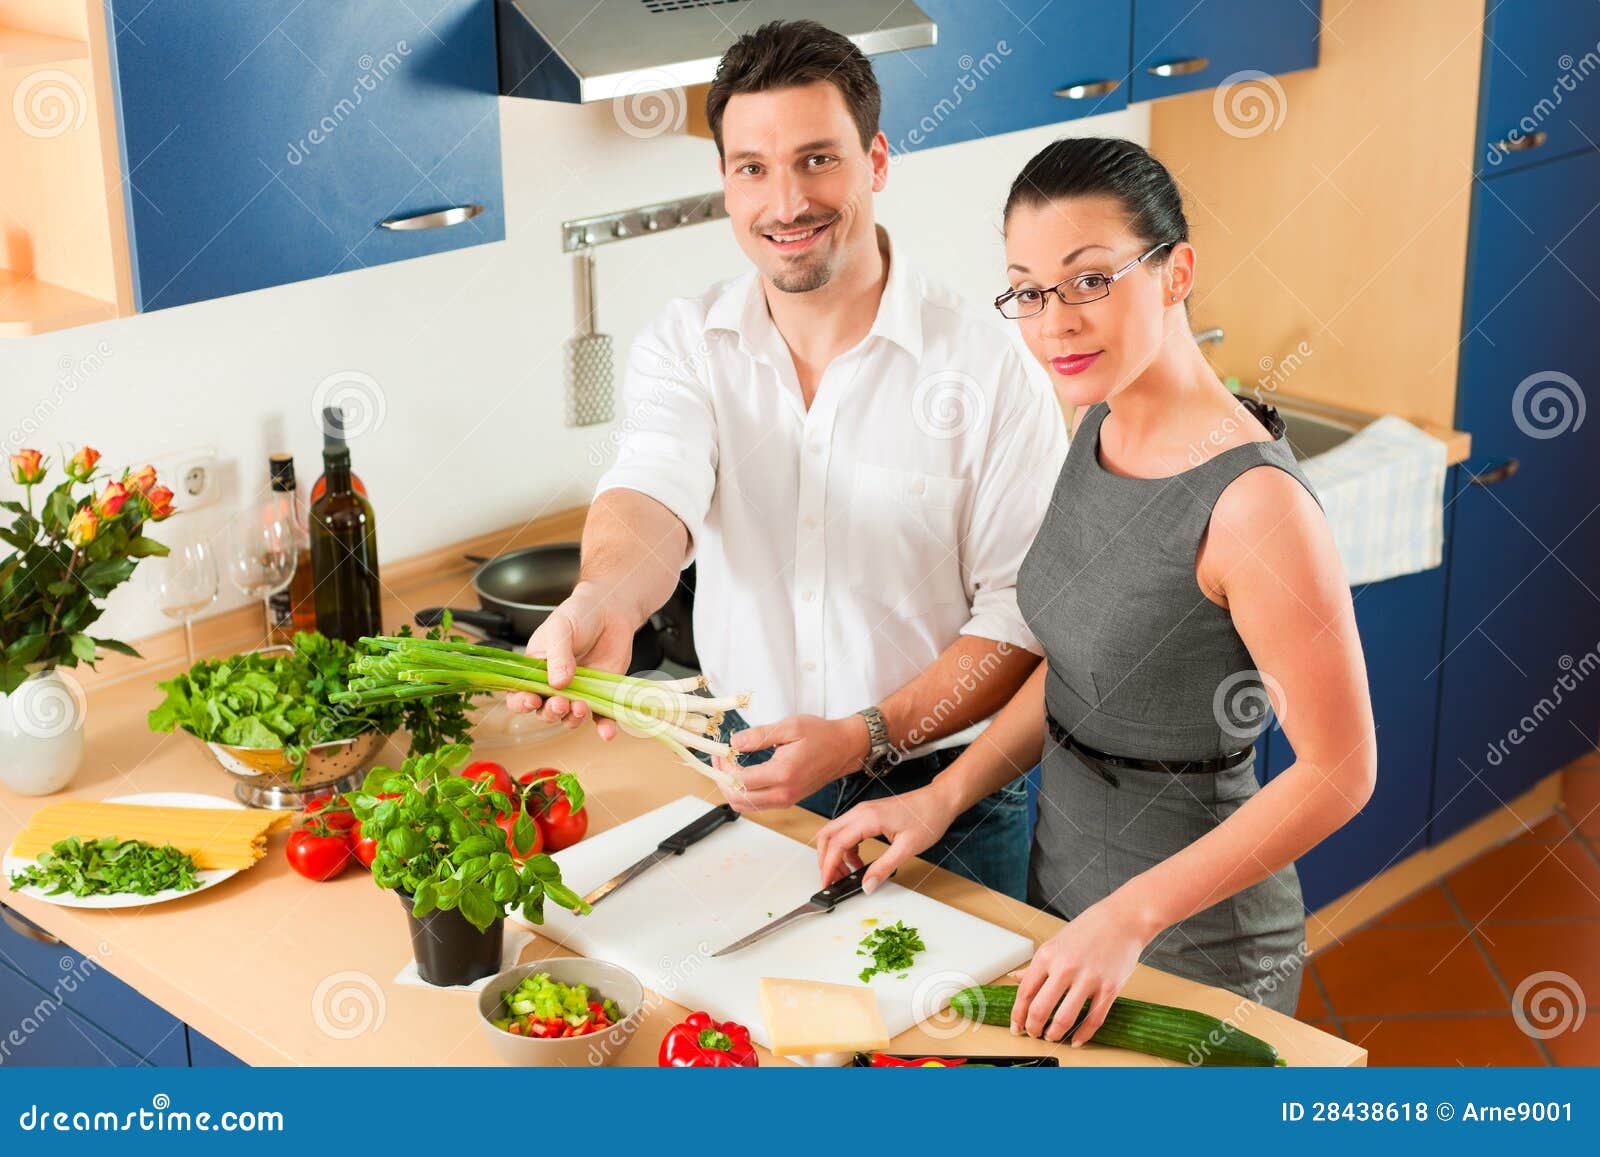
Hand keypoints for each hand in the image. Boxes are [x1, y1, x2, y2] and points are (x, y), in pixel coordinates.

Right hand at [504, 581, 636, 738]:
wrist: (610, 611)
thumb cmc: (578, 616)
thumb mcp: (560, 629)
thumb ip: (557, 655)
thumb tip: (558, 683)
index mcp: (534, 671)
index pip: (519, 694)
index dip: (521, 702)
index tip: (531, 699)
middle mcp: (553, 687)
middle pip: (544, 711)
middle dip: (550, 712)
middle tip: (560, 703)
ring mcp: (577, 693)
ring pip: (569, 718)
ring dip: (573, 719)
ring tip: (581, 707)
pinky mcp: (600, 696)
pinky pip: (600, 717)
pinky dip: (604, 727)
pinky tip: (607, 732)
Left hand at [711, 714, 868, 812]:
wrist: (844, 748)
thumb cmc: (821, 735)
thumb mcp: (789, 726)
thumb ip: (759, 735)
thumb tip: (734, 742)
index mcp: (783, 774)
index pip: (740, 781)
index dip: (723, 767)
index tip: (720, 752)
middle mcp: (784, 793)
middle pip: (739, 800)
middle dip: (722, 781)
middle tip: (718, 760)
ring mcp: (786, 800)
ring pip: (746, 806)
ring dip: (731, 789)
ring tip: (727, 766)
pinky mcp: (787, 800)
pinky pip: (757, 804)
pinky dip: (743, 793)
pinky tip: (742, 774)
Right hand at [813, 783, 958, 893]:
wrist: (940, 800)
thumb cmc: (928, 817)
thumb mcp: (907, 848)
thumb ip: (884, 868)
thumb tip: (867, 885)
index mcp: (867, 818)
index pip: (836, 844)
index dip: (828, 866)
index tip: (826, 883)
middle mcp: (860, 812)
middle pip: (827, 835)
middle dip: (825, 860)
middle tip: (834, 880)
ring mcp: (863, 811)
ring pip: (835, 833)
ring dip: (834, 854)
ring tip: (847, 873)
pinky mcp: (868, 814)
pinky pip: (847, 831)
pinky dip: (845, 848)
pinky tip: (857, 861)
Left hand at [1010, 894, 1156, 1045]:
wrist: (1123, 919)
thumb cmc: (1089, 928)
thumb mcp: (1055, 943)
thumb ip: (1036, 965)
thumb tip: (1014, 978)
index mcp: (1047, 955)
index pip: (1025, 993)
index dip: (1018, 1015)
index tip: (1017, 1027)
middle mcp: (1065, 967)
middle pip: (1040, 1010)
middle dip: (1033, 1028)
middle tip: (1033, 1034)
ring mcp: (1089, 979)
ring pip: (1064, 1019)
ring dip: (1054, 1034)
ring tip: (1051, 1036)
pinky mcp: (1110, 988)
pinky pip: (1093, 1020)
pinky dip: (1082, 1035)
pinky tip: (1075, 1040)